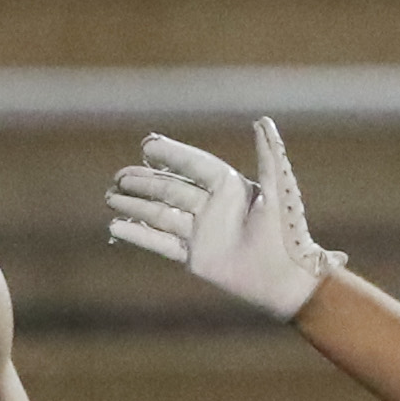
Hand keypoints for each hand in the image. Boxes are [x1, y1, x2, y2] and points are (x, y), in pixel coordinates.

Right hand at [104, 118, 342, 321]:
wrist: (287, 280)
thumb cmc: (289, 234)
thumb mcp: (279, 190)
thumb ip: (269, 155)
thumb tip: (262, 120)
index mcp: (230, 188)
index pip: (194, 165)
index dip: (171, 155)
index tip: (147, 145)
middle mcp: (212, 207)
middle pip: (171, 189)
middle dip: (144, 182)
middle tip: (119, 177)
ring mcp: (201, 233)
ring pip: (161, 214)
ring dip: (135, 206)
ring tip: (111, 198)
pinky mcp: (195, 258)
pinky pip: (161, 243)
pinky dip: (138, 235)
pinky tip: (115, 227)